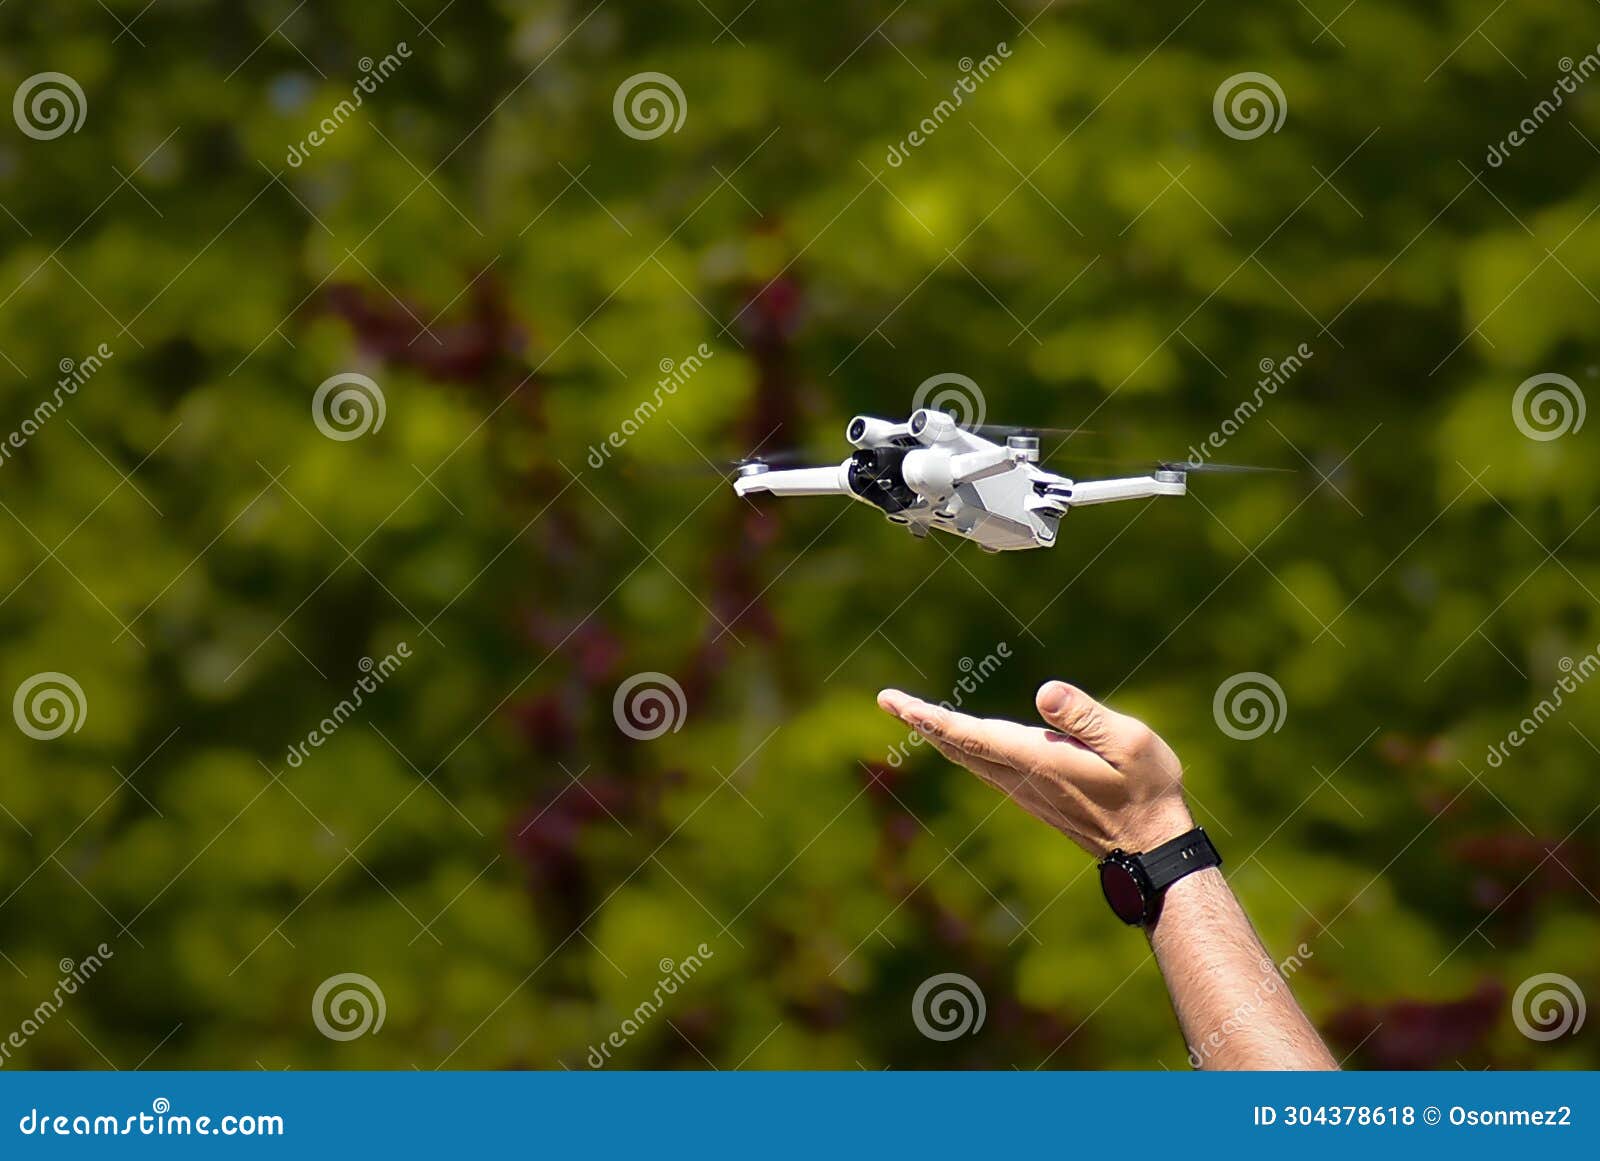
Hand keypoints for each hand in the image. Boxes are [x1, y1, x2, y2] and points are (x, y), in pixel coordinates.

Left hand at [876, 681, 1192, 855]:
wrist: (1150, 848)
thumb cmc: (1147, 790)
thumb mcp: (1129, 743)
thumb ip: (1085, 716)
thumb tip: (1043, 691)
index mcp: (1036, 761)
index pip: (969, 734)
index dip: (929, 717)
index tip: (894, 702)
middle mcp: (1020, 777)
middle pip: (958, 745)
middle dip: (920, 721)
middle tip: (886, 699)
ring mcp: (1024, 790)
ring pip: (969, 758)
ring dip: (938, 734)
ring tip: (912, 713)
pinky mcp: (1034, 796)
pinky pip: (985, 767)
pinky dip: (962, 747)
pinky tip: (958, 741)